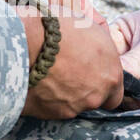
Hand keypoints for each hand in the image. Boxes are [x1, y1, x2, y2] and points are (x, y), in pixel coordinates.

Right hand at [0, 0, 123, 116]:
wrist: (24, 41)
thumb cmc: (55, 27)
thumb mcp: (87, 26)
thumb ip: (99, 44)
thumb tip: (97, 45)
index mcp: (111, 73)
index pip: (116, 89)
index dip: (103, 81)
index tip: (91, 72)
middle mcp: (97, 94)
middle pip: (97, 100)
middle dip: (86, 90)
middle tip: (68, 74)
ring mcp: (74, 107)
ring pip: (74, 105)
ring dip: (65, 94)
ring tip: (48, 75)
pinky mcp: (51, 114)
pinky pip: (53, 108)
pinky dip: (47, 98)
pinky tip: (36, 82)